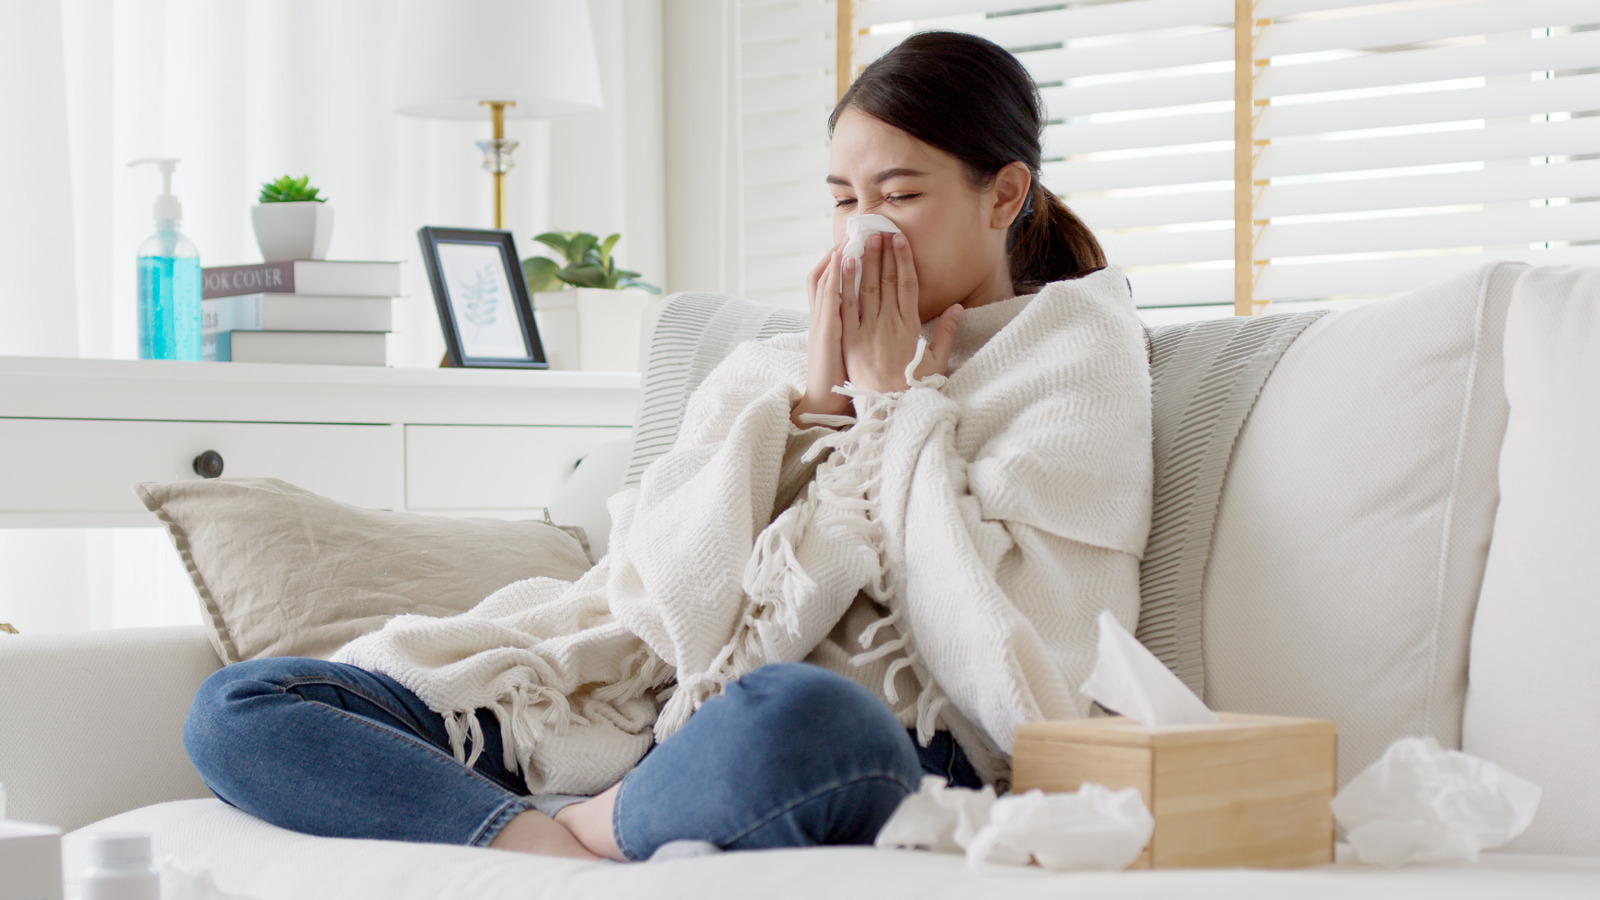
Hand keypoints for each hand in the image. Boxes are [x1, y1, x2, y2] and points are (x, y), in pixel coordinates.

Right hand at [792, 243, 851, 427]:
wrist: (827, 401)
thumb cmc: (846, 378)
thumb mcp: (852, 349)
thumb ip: (860, 328)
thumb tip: (876, 313)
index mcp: (835, 319)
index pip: (838, 282)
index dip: (846, 261)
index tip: (859, 243)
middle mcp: (825, 317)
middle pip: (831, 276)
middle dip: (842, 252)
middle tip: (854, 230)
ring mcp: (822, 323)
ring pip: (826, 282)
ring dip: (836, 258)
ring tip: (848, 236)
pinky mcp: (824, 333)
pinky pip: (827, 301)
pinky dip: (832, 280)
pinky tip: (839, 262)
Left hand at [840, 233, 962, 393]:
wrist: (889, 409)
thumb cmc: (913, 388)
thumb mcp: (936, 362)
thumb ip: (946, 333)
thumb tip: (958, 308)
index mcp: (910, 326)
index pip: (908, 284)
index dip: (904, 259)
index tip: (899, 239)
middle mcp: (889, 323)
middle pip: (886, 280)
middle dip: (882, 253)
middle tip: (878, 229)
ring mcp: (869, 330)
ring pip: (867, 288)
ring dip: (865, 261)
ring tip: (863, 239)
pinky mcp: (851, 339)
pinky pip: (848, 307)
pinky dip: (845, 284)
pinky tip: (844, 264)